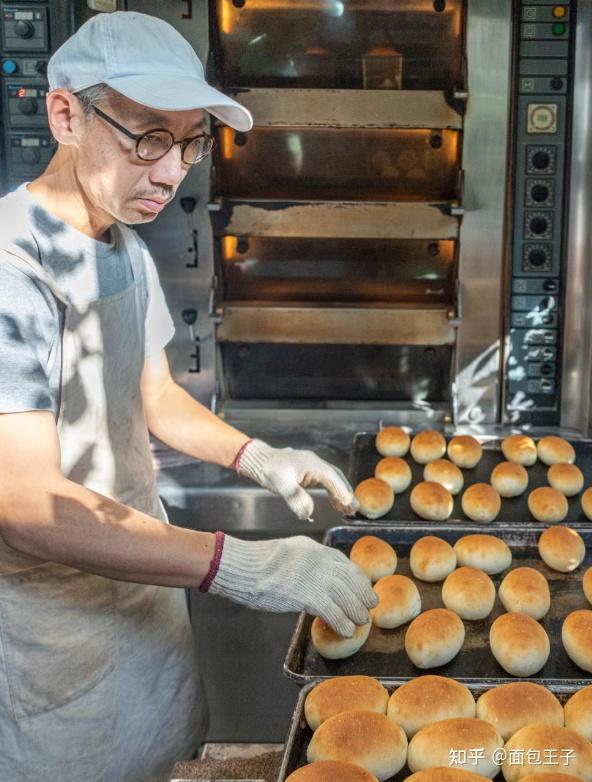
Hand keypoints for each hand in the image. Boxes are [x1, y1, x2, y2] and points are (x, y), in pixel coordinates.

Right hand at [208, 534, 376, 636]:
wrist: (247, 567)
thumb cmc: (261, 561)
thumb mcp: (292, 551)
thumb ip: (308, 560)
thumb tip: (319, 572)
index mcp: (317, 549)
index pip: (346, 565)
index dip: (358, 579)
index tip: (365, 588)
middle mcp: (322, 561)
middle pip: (351, 580)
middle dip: (363, 595)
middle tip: (370, 606)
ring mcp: (317, 578)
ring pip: (346, 597)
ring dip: (356, 611)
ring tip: (362, 622)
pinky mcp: (309, 596)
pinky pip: (333, 612)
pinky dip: (342, 622)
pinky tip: (347, 630)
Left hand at [236, 439, 357, 520]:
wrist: (260, 460)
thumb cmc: (271, 470)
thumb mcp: (282, 485)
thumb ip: (296, 498)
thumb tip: (308, 513)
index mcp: (312, 464)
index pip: (331, 477)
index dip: (341, 490)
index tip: (349, 503)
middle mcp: (316, 463)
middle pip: (336, 477)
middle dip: (346, 493)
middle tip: (355, 509)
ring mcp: (313, 467)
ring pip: (332, 479)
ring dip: (341, 493)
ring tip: (348, 509)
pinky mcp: (309, 472)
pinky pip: (326, 481)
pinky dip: (332, 492)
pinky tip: (335, 503)